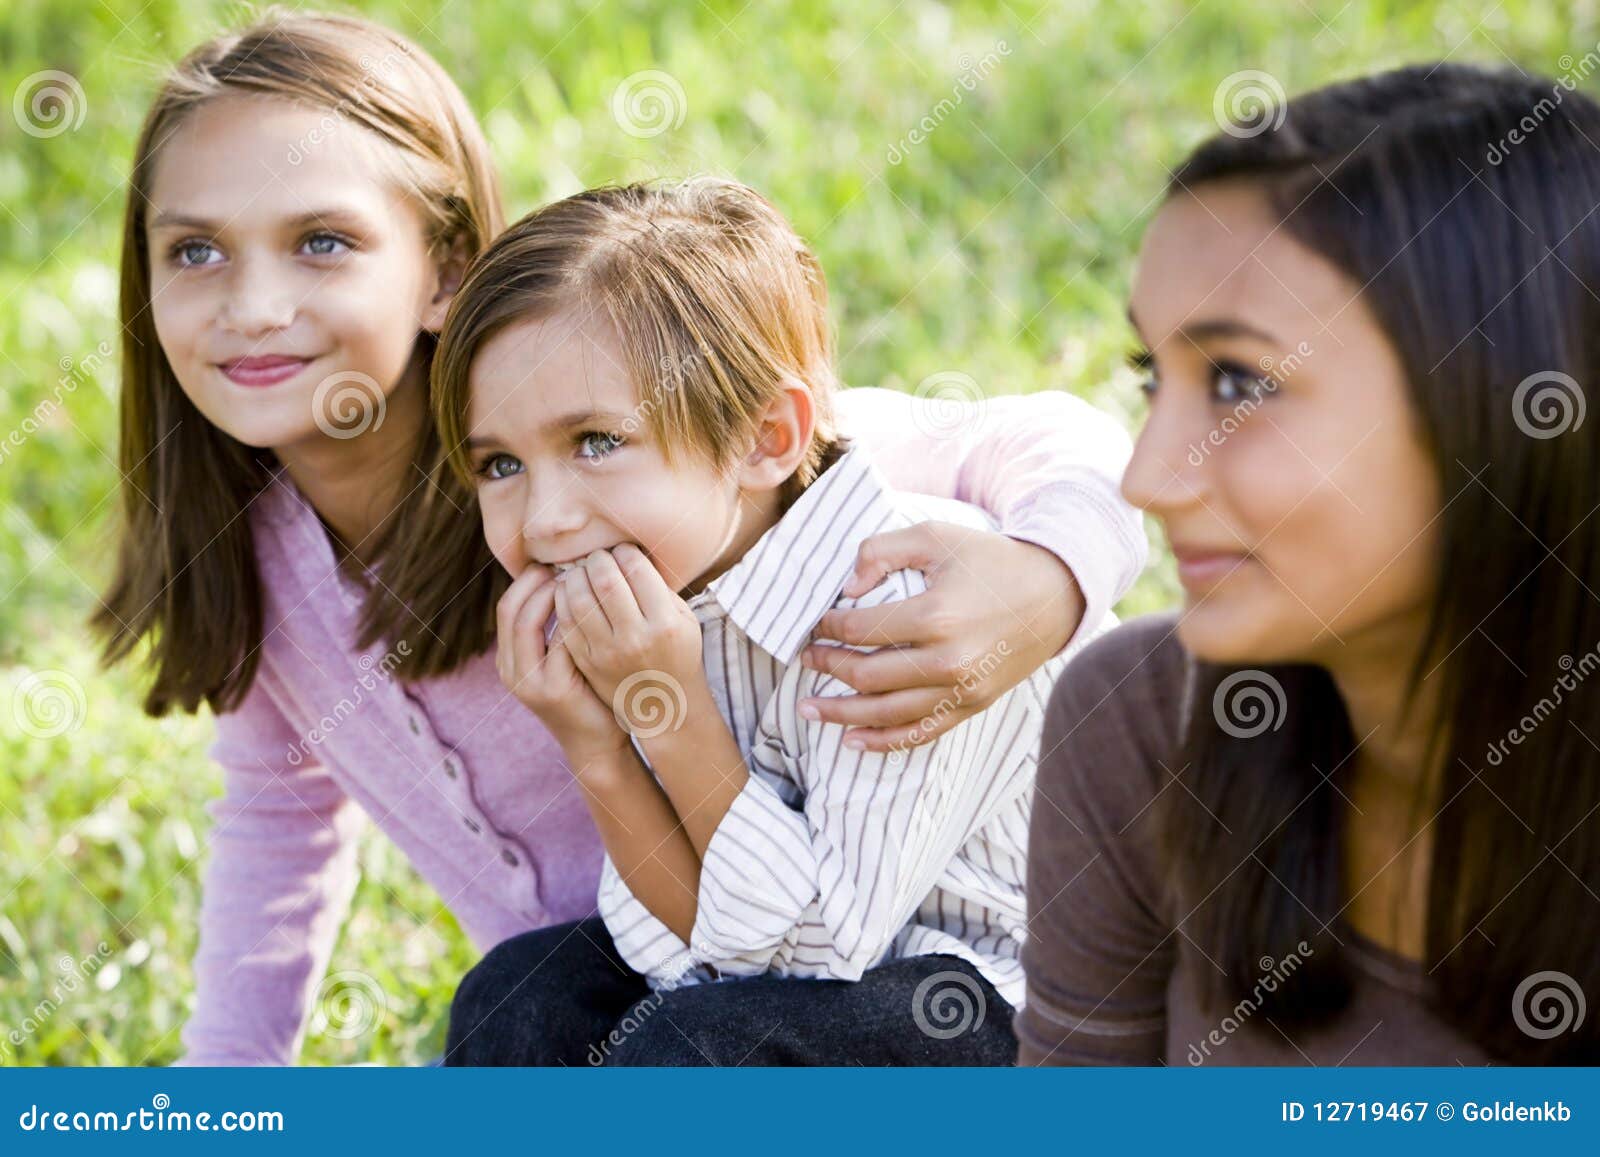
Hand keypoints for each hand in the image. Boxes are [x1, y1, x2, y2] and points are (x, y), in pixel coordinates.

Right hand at [496, 565, 629, 766]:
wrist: (598, 744)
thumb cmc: (588, 693)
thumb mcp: (563, 659)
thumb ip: (556, 628)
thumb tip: (567, 577)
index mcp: (510, 661)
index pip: (507, 607)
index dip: (528, 581)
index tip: (555, 563)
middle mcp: (511, 671)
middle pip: (510, 610)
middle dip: (536, 582)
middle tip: (565, 565)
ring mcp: (528, 682)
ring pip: (526, 623)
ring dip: (551, 596)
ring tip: (578, 580)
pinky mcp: (552, 690)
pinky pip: (557, 642)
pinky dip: (571, 619)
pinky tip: (594, 607)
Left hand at [555, 545, 704, 733]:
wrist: (664, 706)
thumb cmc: (677, 654)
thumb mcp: (684, 620)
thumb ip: (659, 588)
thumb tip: (627, 554)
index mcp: (666, 624)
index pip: (637, 571)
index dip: (625, 552)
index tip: (622, 550)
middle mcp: (636, 639)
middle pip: (606, 581)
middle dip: (598, 559)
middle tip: (598, 556)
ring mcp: (608, 653)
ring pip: (580, 599)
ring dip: (576, 577)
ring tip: (582, 572)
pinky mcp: (587, 663)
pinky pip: (567, 622)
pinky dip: (563, 600)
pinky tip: (569, 592)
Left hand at [799, 521, 1084, 750]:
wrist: (1054, 594)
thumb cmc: (990, 561)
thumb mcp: (936, 535)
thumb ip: (882, 551)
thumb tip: (845, 588)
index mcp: (936, 616)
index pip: (860, 631)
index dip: (827, 629)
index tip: (812, 624)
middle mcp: (947, 660)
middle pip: (866, 676)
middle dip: (827, 667)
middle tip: (804, 659)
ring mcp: (961, 690)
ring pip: (886, 713)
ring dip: (841, 714)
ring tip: (808, 708)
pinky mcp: (972, 706)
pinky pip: (920, 734)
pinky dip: (883, 741)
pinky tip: (852, 740)